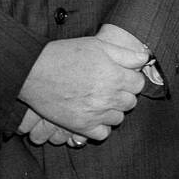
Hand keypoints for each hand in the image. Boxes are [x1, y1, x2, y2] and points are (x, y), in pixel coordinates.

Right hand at [19, 36, 147, 139]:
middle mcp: (108, 96)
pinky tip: (93, 114)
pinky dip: (100, 126)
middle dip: (123, 94)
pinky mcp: (81, 126)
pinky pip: (102, 134)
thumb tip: (144, 58)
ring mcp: (95, 113)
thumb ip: (124, 53)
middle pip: (130, 102)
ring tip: (99, 100)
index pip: (139, 84)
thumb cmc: (65, 54)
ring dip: (112, 110)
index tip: (120, 75)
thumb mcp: (97, 45)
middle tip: (109, 86)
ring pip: (118, 118)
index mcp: (115, 75)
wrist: (34, 71)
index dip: (130, 78)